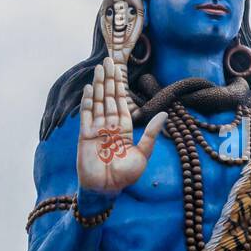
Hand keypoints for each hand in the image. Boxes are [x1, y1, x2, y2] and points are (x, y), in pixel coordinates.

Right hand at [77, 57, 167, 193]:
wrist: (106, 189)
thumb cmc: (125, 176)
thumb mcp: (143, 154)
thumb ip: (151, 133)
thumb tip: (165, 115)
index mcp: (124, 129)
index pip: (122, 102)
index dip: (120, 86)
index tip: (119, 70)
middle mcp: (110, 126)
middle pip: (109, 98)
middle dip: (109, 79)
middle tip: (108, 60)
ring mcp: (97, 129)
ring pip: (98, 103)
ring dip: (98, 85)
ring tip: (99, 68)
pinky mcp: (85, 135)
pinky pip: (86, 115)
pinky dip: (87, 102)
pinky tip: (89, 89)